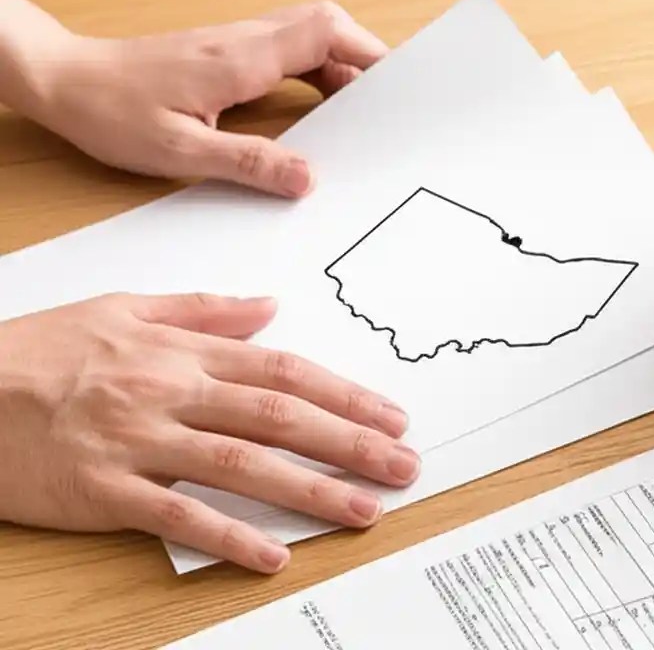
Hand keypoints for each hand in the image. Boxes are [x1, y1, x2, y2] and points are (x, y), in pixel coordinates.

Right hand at [0, 292, 420, 573]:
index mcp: (180, 351)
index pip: (283, 372)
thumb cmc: (39, 350)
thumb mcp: (123, 308)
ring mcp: (139, 442)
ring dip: (311, 489)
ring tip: (364, 509)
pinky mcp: (104, 490)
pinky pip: (177, 516)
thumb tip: (270, 308)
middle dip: (351, 442)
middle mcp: (170, 392)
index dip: (346, 395)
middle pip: (280, 416)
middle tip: (404, 464)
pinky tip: (273, 556)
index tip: (391, 416)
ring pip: (243, 464)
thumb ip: (204, 310)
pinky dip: (229, 536)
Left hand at [10, 0, 386, 196]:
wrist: (66, 81)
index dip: (368, 53)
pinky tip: (317, 103)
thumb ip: (249, 163)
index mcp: (240, 61)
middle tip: (384, 101)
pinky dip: (316, 67)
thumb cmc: (111, 112)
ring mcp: (235, 42)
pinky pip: (287, 46)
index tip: (395, 86)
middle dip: (365, 55)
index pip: (325, 33)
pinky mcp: (226, 51)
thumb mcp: (180, 151)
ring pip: (309, 31)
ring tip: (358, 108)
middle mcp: (243, 41)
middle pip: (326, 23)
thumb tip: (307, 178)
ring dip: (341, 61)